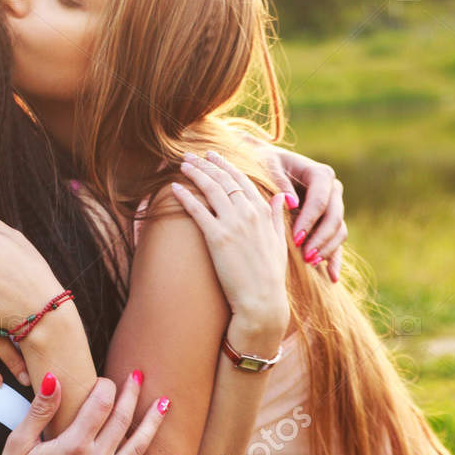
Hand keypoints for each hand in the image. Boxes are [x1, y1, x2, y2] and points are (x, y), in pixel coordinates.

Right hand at [0, 370, 179, 454]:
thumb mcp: (19, 442)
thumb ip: (40, 410)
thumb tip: (53, 378)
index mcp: (73, 444)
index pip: (100, 403)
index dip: (106, 386)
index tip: (104, 380)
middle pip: (122, 419)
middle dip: (132, 394)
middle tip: (138, 375)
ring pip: (138, 446)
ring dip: (153, 422)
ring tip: (164, 402)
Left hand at [170, 152, 291, 352]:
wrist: (262, 300)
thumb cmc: (269, 276)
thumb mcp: (279, 242)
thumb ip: (275, 217)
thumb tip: (279, 197)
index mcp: (263, 213)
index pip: (243, 181)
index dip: (227, 166)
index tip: (214, 156)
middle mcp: (249, 214)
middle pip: (225, 181)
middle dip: (207, 164)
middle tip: (192, 154)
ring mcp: (233, 225)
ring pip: (211, 190)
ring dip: (196, 174)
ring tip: (183, 164)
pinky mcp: (217, 238)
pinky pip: (198, 211)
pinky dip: (186, 196)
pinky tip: (175, 188)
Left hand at [254, 140, 346, 281]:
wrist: (267, 164)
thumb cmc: (264, 163)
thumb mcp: (267, 166)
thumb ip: (278, 181)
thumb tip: (291, 202)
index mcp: (320, 174)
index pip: (320, 200)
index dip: (309, 220)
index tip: (294, 238)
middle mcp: (332, 189)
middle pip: (334, 217)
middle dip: (320, 238)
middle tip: (305, 256)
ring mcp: (333, 206)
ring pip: (339, 230)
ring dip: (327, 249)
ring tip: (310, 263)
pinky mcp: (329, 221)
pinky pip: (337, 241)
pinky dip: (335, 259)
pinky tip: (332, 277)